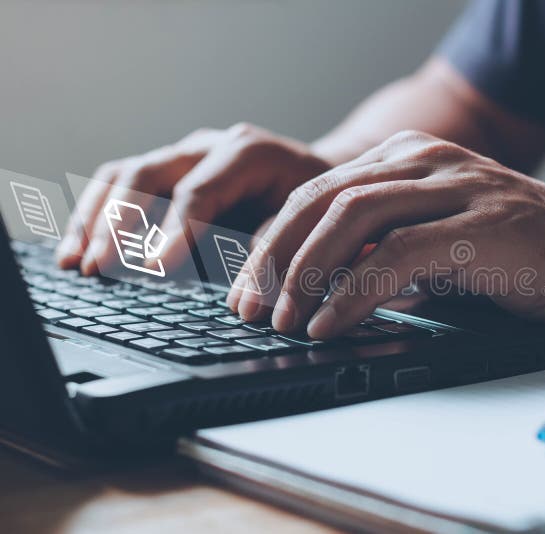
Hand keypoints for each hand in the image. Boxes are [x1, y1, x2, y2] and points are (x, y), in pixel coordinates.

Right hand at [56, 123, 330, 273]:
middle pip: (148, 173)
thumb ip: (275, 249)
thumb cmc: (315, 202)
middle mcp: (209, 146)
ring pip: (122, 175)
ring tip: (75, 262)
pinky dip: (95, 217)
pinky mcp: (168, 171)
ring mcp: (184, 155)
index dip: (173, 230)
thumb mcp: (309, 222)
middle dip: (119, 223)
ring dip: (94, 219)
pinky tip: (77, 251)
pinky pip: (119, 185)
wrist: (320, 175)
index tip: (153, 267)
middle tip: (99, 266)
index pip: (200, 191)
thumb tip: (243, 295)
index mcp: (248, 152)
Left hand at [226, 130, 544, 337]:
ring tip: (282, 320)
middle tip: (250, 307)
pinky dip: (353, 292)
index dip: (274, 239)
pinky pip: (398, 255)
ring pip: (353, 217)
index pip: (319, 190)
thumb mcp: (443, 238)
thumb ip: (388, 246)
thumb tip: (322, 290)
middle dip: (276, 256)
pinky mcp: (485, 227)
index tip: (249, 287)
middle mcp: (429, 161)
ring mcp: (459, 188)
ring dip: (306, 273)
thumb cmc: (525, 251)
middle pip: (323, 198)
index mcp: (412, 158)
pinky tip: (329, 324)